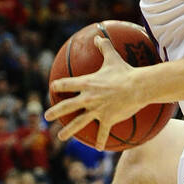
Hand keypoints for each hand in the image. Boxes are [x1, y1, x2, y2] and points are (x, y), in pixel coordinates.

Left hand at [45, 33, 140, 149]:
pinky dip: (100, 140)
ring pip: (79, 123)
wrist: (137, 87)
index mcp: (87, 83)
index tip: (52, 88)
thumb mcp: (113, 57)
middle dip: (55, 112)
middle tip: (46, 117)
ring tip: (60, 137)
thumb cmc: (124, 71)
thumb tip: (98, 36)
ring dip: (68, 131)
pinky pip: (103, 132)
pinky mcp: (107, 119)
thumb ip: (104, 47)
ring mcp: (97, 110)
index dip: (58, 86)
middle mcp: (88, 98)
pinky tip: (97, 148)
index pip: (66, 84)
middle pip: (66, 106)